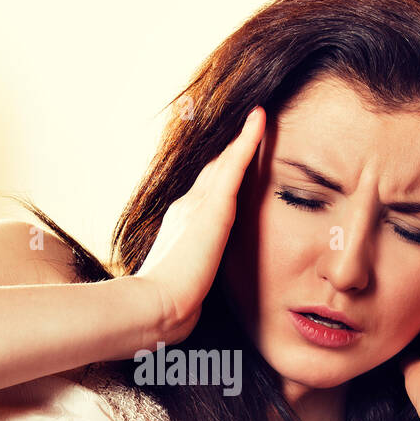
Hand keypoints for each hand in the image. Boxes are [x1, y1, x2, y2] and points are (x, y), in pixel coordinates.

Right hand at [133, 106, 265, 343]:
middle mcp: (187, 206)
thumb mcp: (182, 287)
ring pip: (224, 161)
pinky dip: (248, 139)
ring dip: (240, 138)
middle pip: (212, 170)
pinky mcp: (215, 204)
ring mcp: (200, 203)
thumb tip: (190, 297)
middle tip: (247, 122)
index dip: (216, 175)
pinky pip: (236, 163)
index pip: (203, 193)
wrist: (158, 307)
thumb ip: (189, 280)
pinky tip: (260, 118)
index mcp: (181, 225)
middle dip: (228, 150)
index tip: (228, 160)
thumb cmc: (168, 306)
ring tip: (258, 113)